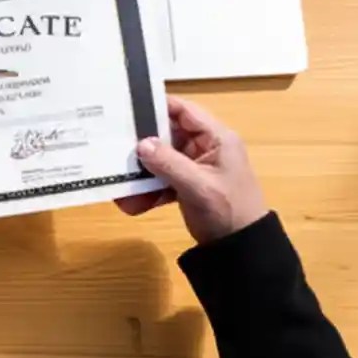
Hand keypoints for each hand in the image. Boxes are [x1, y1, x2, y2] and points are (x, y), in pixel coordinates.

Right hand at [116, 95, 267, 244]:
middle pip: (168, 135)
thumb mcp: (199, 187)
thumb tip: (141, 144)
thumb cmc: (228, 212)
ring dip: (142, 174)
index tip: (128, 109)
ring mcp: (196, 167)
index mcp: (217, 138)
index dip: (157, 107)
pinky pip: (163, 180)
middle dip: (143, 146)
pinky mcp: (188, 185)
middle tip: (115, 149)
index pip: (184, 111)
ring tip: (121, 186)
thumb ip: (169, 163)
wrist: (242, 250)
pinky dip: (149, 190)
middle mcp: (206, 147)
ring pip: (162, 160)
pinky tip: (132, 204)